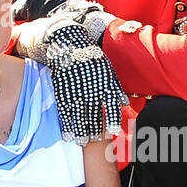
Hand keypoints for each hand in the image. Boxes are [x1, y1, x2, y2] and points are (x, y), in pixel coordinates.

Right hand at [38, 22, 128, 143]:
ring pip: (79, 118)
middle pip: (94, 116)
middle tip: (94, 140)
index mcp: (105, 85)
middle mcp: (91, 91)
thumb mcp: (108, 70)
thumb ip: (116, 88)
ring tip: (81, 141)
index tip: (113, 132)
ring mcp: (76, 93)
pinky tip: (67, 135)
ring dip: (80, 132)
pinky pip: (65, 113)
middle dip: (94, 131)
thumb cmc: (91, 58)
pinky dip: (66, 125)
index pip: (111, 108)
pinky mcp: (63, 93)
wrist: (69, 44)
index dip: (113, 122)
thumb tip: (124, 103)